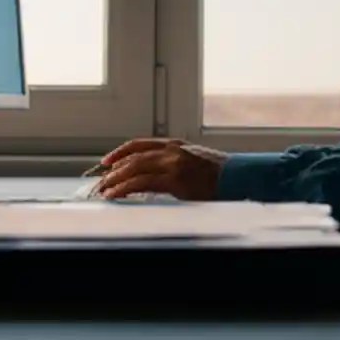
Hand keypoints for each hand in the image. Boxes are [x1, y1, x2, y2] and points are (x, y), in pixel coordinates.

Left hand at [96, 138, 227, 199]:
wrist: (239, 178)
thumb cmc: (221, 175)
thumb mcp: (195, 162)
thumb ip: (175, 164)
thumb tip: (155, 175)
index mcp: (176, 145)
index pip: (140, 144)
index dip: (121, 152)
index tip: (107, 160)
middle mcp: (172, 151)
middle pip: (133, 157)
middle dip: (113, 170)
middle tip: (100, 182)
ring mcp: (173, 164)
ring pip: (134, 169)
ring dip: (115, 180)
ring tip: (104, 191)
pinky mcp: (175, 180)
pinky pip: (142, 183)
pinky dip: (125, 189)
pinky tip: (116, 195)